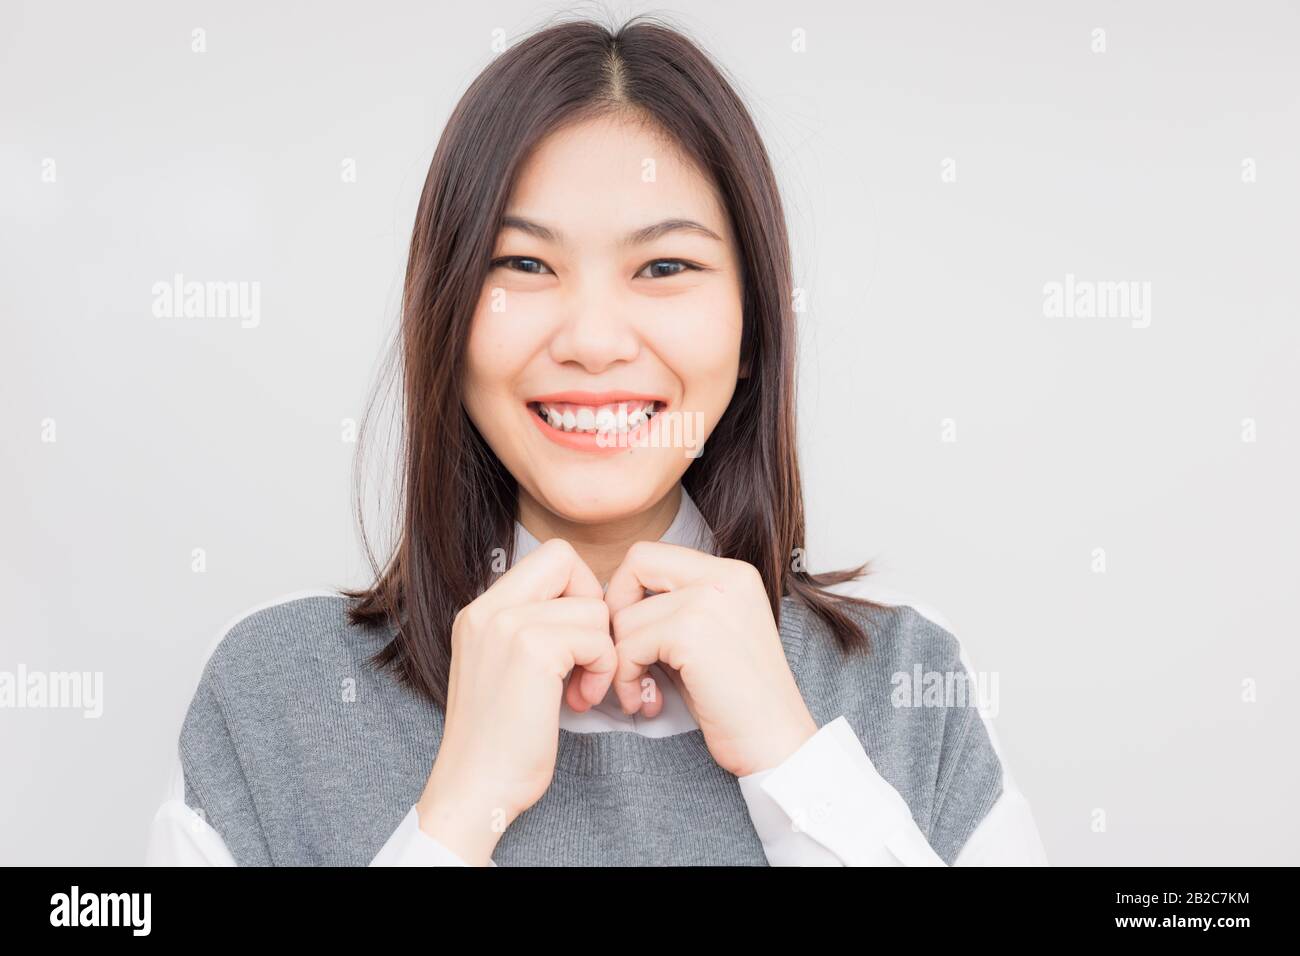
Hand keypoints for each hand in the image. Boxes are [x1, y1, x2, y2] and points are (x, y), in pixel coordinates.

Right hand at [416, 538, 616, 864]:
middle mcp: (486, 609)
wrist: (474, 790)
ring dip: (601, 650)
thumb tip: (589, 608)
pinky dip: (603, 669)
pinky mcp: (531, 650)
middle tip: (588, 653)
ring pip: (591, 605)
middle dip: (593, 604)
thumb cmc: (499, 743)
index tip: (577, 639)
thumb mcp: (507, 669)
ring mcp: (506, 625)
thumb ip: (534, 631)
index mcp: (480, 611)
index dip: (577, 590)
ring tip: (581, 689)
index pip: (548, 558)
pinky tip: (580, 701)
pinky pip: (597, 637)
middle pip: (565, 558)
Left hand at [602, 541, 818, 777]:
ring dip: (623, 660)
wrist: (777, 743)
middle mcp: (725, 576)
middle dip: (617, 613)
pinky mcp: (692, 632)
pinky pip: (630, 646)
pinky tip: (648, 703)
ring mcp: (709, 600)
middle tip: (625, 657)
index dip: (629, 592)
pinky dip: (628, 678)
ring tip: (643, 692)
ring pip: (627, 616)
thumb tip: (614, 604)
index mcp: (732, 574)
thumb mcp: (709, 638)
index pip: (653, 555)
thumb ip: (672, 610)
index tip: (633, 636)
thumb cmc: (740, 701)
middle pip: (636, 563)